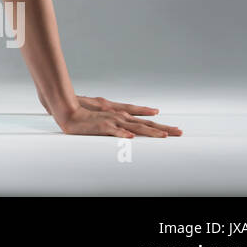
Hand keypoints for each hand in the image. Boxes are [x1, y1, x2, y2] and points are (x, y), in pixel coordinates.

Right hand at [51, 95, 182, 137]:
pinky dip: (123, 134)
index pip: (142, 117)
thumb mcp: (101, 111)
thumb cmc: (82, 110)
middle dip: (163, 128)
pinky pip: (115, 132)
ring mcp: (112, 120)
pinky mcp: (101, 126)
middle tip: (179, 132)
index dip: (157, 121)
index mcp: (119, 113)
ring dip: (150, 132)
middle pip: (145, 123)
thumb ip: (114, 117)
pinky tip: (132, 138)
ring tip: (163, 136)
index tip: (170, 126)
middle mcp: (119, 115)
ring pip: (135, 127)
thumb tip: (128, 130)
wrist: (66, 108)